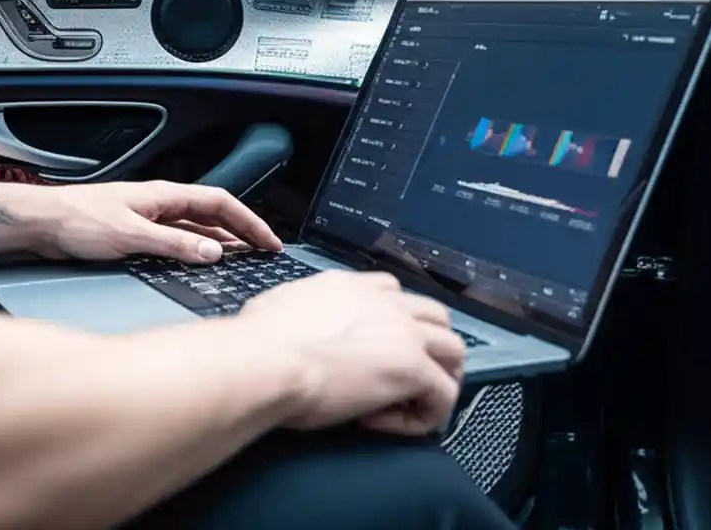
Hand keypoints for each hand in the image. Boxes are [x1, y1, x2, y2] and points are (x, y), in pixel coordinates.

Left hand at [20, 181, 282, 263]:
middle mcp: (160, 203)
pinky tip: (200, 261)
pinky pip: (179, 238)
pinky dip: (197, 248)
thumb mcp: (131, 236)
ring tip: (242, 259)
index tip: (269, 242)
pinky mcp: (136, 233)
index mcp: (165, 195)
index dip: (249, 222)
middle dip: (242, 231)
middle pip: (213, 214)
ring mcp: (149, 217)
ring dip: (221, 241)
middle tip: (264, 251)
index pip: (221, 204)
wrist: (39, 224)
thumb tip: (213, 252)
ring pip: (197, 227)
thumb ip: (175, 244)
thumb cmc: (76, 220)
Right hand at [238, 270, 465, 435]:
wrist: (264, 361)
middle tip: (401, 382)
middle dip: (427, 348)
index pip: (392, 293)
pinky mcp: (412, 367)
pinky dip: (421, 415)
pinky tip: (379, 424)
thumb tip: (282, 324)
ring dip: (437, 380)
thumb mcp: (275, 309)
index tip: (367, 355)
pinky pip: (442, 394)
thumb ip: (294, 312)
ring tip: (406, 407)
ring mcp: (404, 332)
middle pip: (435, 316)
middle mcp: (384, 301)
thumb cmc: (256, 343)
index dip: (390, 325)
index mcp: (350, 286)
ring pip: (454, 350)